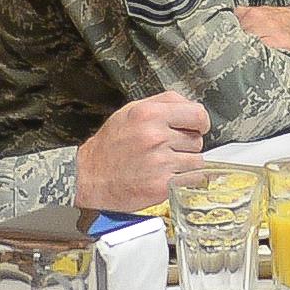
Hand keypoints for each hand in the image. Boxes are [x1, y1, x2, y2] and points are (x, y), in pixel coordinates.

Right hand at [76, 90, 214, 214]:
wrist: (90, 177)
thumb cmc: (110, 145)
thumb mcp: (130, 112)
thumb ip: (163, 103)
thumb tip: (192, 107)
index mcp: (149, 113)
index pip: (198, 114)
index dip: (200, 122)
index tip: (196, 128)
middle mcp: (155, 136)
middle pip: (197, 139)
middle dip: (186, 145)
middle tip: (166, 149)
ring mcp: (160, 162)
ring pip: (196, 161)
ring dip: (185, 164)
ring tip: (163, 163)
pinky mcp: (162, 185)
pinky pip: (190, 179)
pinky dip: (183, 180)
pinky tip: (165, 176)